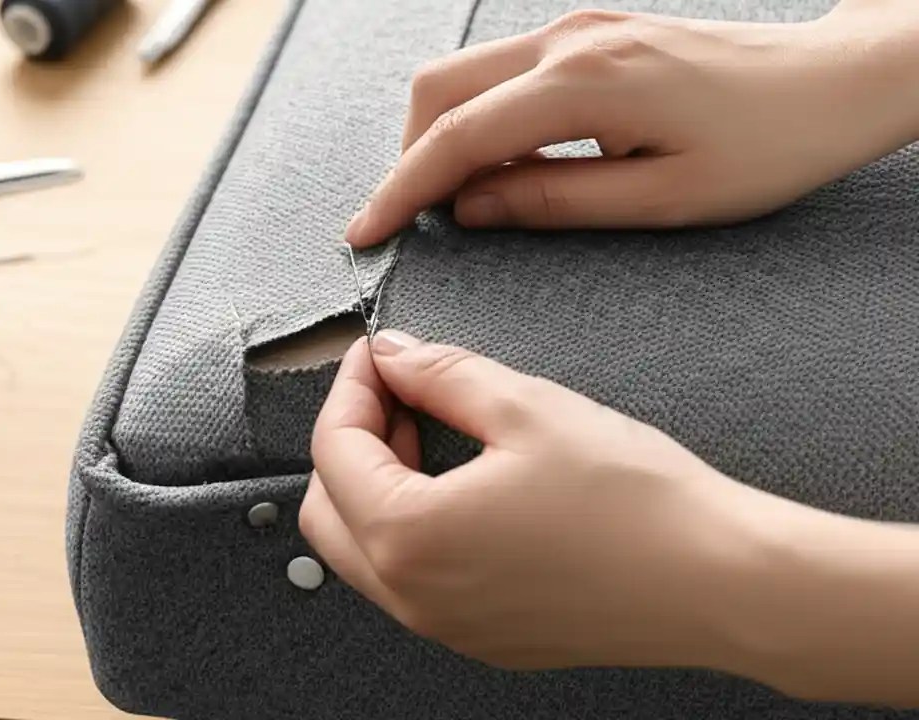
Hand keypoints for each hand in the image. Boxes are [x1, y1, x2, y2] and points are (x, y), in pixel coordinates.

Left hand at [303, 329, 918, 707]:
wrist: (720, 584)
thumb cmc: (634, 500)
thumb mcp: (526, 408)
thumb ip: (440, 374)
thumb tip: (392, 354)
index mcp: (408, 538)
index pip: (334, 451)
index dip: (351, 388)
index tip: (380, 352)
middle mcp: (412, 597)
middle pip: (329, 510)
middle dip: (350, 441)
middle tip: (399, 391)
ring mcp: (445, 626)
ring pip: (364, 551)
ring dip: (377, 485)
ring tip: (430, 431)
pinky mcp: (481, 637)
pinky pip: (411, 581)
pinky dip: (411, 527)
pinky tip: (460, 486)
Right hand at [345, 1, 918, 246]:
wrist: (830, 84)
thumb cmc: (765, 148)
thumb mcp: (657, 201)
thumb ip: (549, 202)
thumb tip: (468, 208)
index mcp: (582, 83)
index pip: (455, 137)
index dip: (400, 190)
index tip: (365, 233)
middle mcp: (567, 41)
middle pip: (438, 88)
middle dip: (411, 157)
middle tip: (420, 221)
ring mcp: (576, 28)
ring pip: (464, 74)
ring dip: (445, 136)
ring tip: (471, 201)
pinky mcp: (589, 33)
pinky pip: (504, 72)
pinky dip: (483, 118)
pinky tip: (510, 166)